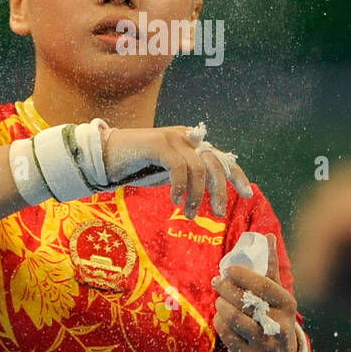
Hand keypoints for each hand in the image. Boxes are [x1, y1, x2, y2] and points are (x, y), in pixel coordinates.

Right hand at [102, 124, 251, 218]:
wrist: (103, 155)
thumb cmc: (133, 166)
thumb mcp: (165, 172)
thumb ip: (184, 175)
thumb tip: (203, 193)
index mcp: (190, 143)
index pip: (221, 158)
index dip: (235, 175)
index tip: (247, 194)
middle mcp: (186, 137)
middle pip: (214, 163)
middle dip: (219, 190)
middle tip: (217, 213)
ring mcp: (172, 138)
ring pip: (198, 168)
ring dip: (197, 195)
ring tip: (189, 213)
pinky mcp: (158, 144)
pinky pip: (179, 167)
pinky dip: (180, 187)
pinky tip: (174, 201)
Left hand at [212, 233, 300, 351]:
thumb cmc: (272, 315)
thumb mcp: (276, 293)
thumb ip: (270, 266)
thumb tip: (267, 236)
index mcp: (287, 305)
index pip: (265, 286)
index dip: (244, 276)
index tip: (227, 269)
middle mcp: (278, 324)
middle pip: (246, 301)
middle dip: (226, 289)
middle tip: (216, 281)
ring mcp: (264, 342)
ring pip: (234, 318)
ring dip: (221, 305)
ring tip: (219, 299)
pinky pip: (226, 333)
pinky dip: (219, 321)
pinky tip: (220, 316)